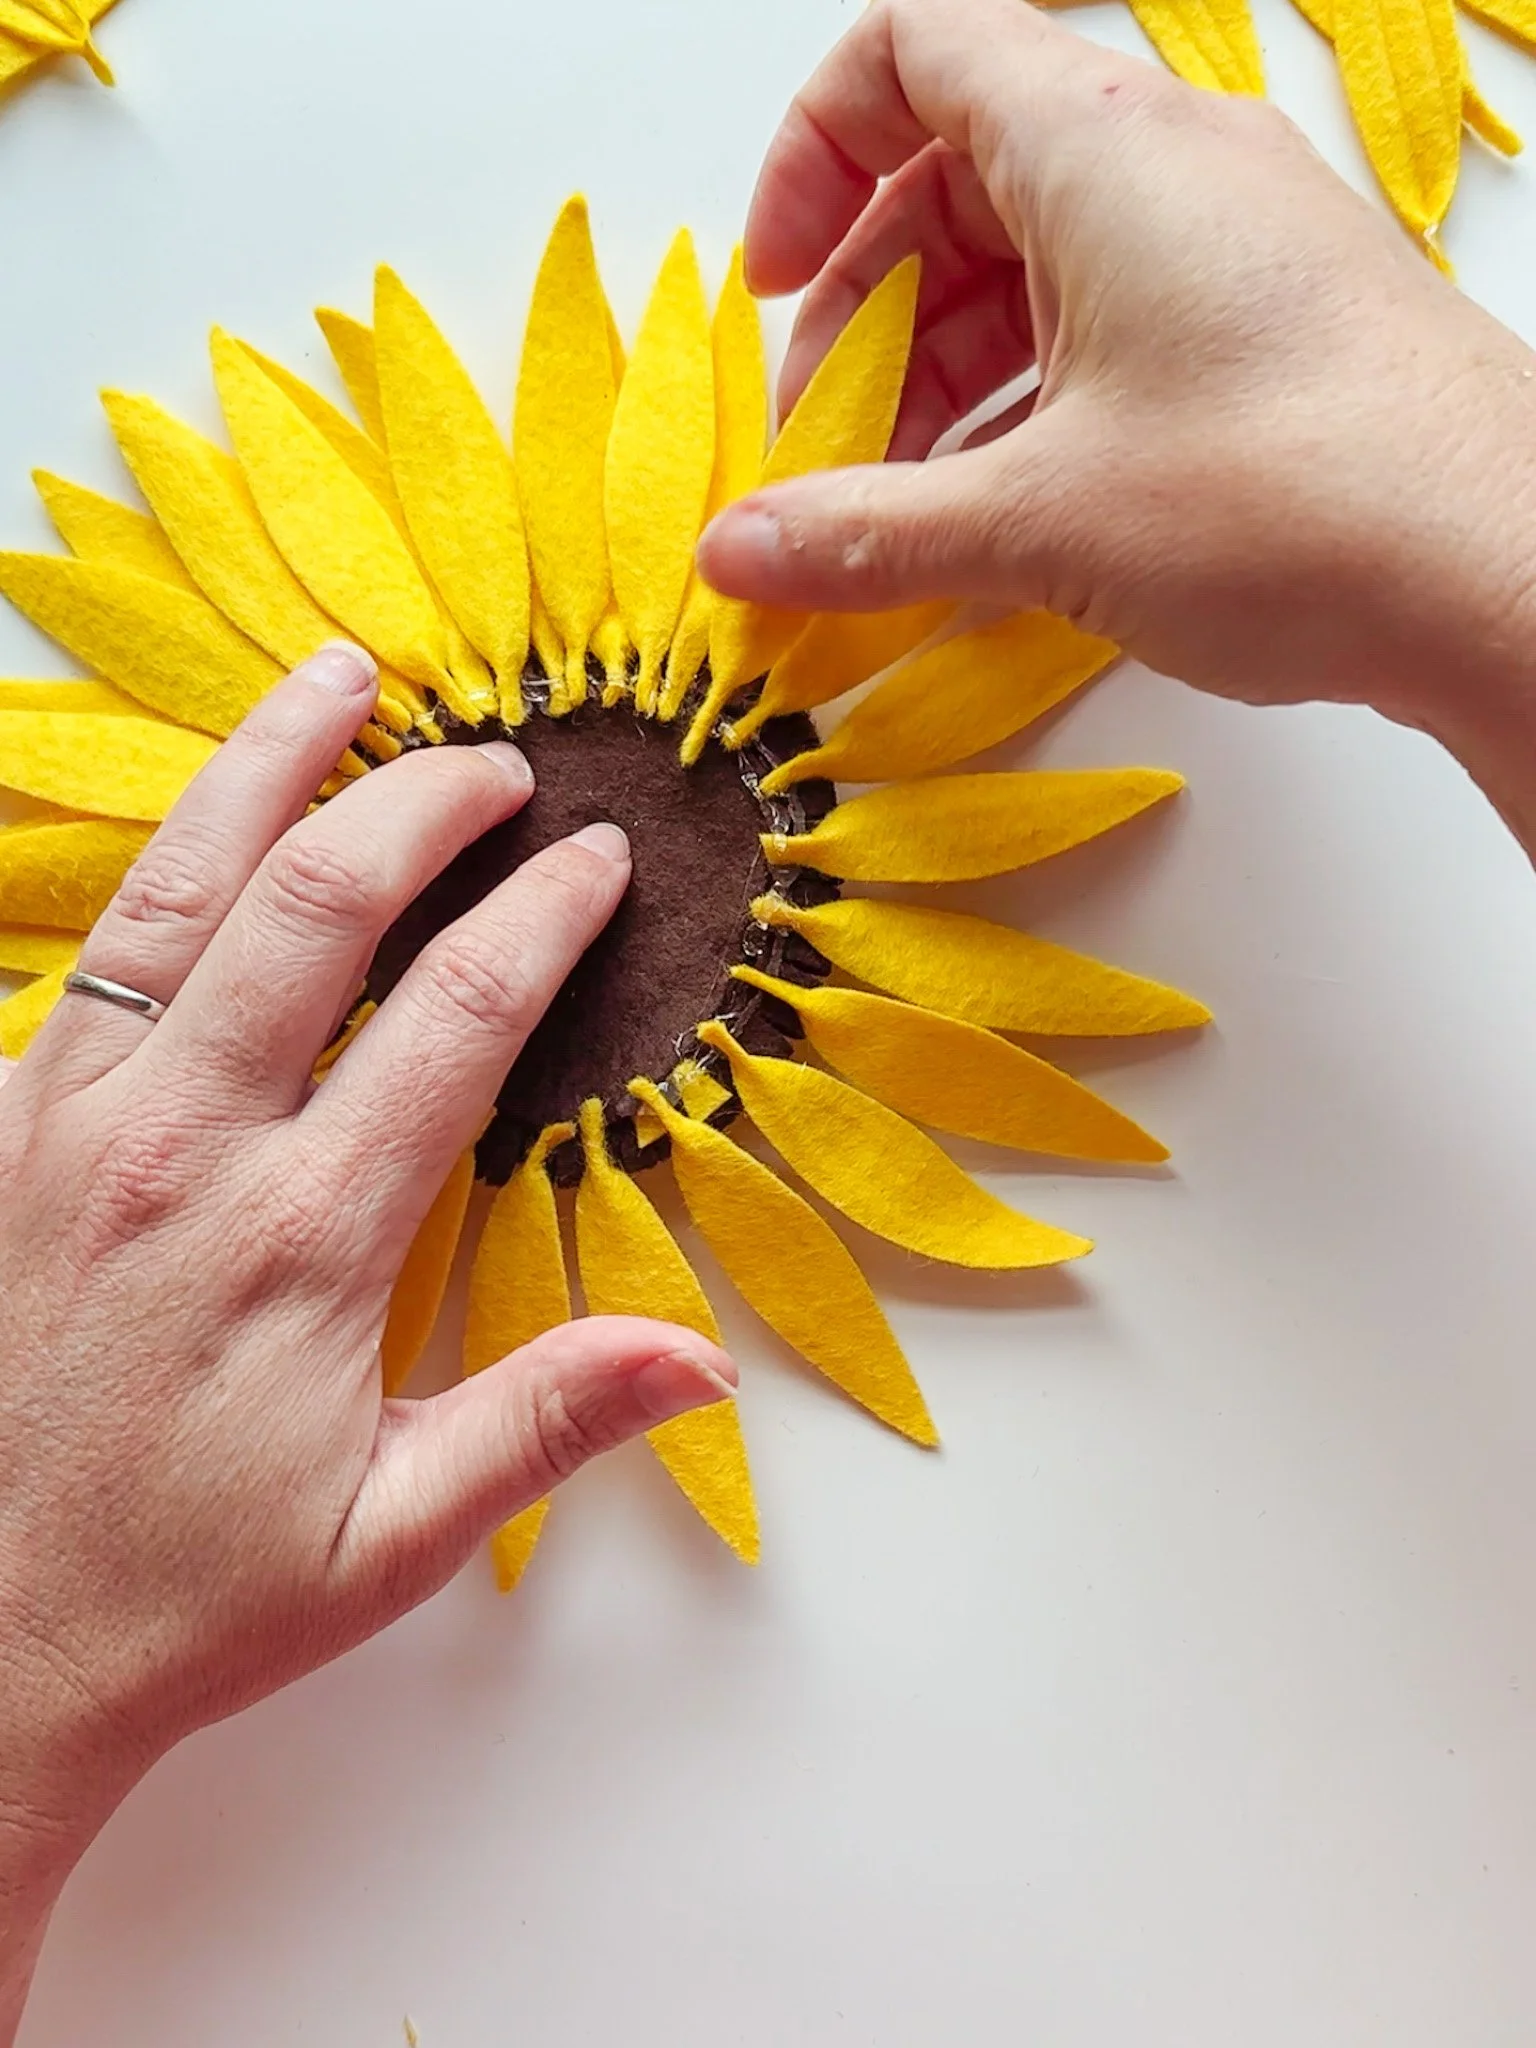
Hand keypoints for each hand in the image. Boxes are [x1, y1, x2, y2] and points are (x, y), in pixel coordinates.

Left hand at [0, 644, 734, 2034]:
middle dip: (419, 804)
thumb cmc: (189, 1595)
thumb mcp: (393, 1539)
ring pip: (174, 896)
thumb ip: (545, 1422)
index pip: (453, 1015)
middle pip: (314, 908)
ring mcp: (70, 1129)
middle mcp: (180, 1153)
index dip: (541, 914)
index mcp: (300, 1240)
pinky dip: (150, 870)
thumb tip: (699, 1359)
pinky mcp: (0, 1136)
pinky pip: (82, 962)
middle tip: (496, 762)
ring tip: (331, 680)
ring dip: (261, 769)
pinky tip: (195, 828)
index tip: (597, 860)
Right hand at [698, 0, 1535, 832]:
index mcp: (1099, 146)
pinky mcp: (1271, 330)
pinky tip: (999, 522)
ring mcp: (1232, 245)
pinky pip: (1111, 332)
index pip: (910, 53)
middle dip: (868, 312)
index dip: (812, 153)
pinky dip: (1030, 409)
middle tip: (824, 448)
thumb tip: (736, 552)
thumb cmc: (1291, 499)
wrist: (1510, 577)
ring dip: (944, 380)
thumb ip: (868, 531)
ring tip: (899, 509)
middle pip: (960, 179)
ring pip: (1037, 268)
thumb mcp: (1043, 519)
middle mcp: (1170, 165)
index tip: (776, 282)